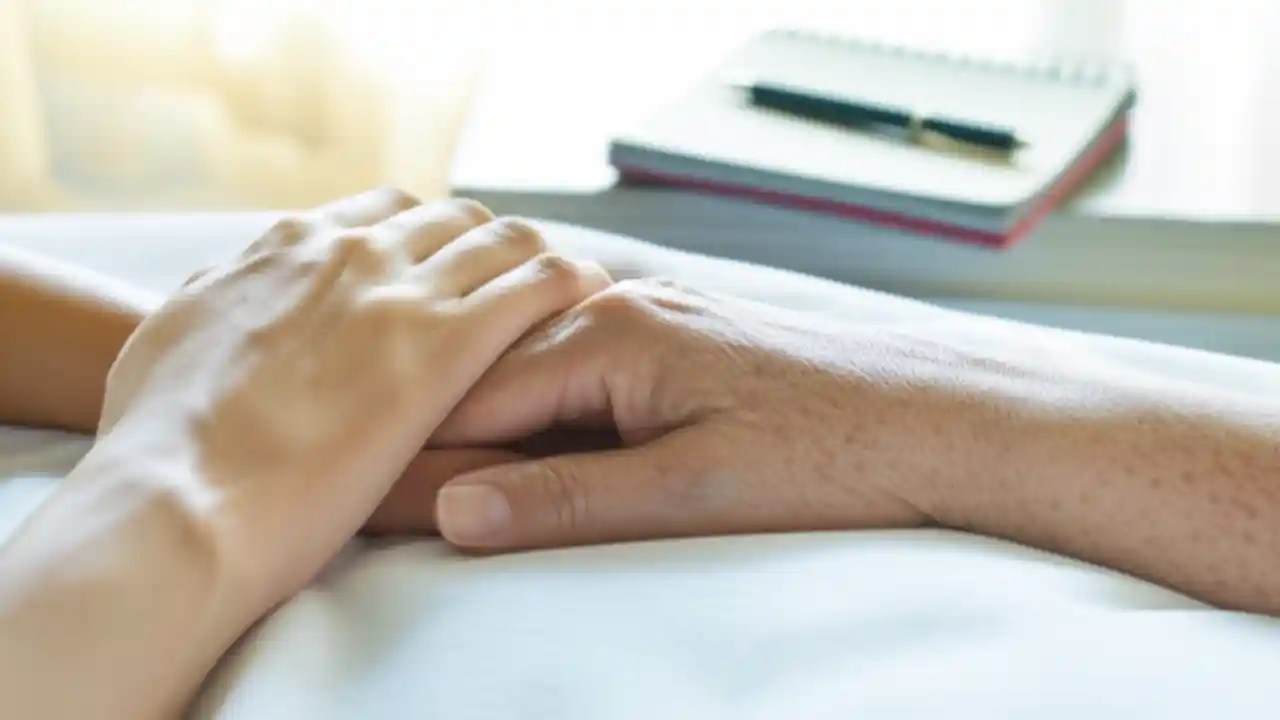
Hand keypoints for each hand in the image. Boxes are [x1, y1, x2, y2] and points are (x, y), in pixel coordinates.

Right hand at [97, 188, 608, 605]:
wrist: (179, 501)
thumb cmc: (160, 443)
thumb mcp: (173, 339)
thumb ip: (223, 302)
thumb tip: (236, 290)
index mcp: (292, 247)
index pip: (387, 213)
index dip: (426, 238)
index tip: (448, 266)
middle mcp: (355, 252)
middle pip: (454, 218)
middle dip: (489, 245)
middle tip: (516, 284)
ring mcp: (405, 293)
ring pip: (506, 239)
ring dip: (538, 257)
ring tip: (570, 289)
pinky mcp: (449, 345)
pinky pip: (542, 283)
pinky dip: (572, 282)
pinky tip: (593, 300)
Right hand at [430, 278, 999, 548]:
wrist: (939, 418)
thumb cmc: (832, 453)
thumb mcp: (691, 493)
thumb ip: (567, 501)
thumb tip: (456, 512)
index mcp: (612, 336)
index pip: (470, 396)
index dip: (411, 457)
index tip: (356, 502)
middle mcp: (622, 311)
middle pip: (491, 382)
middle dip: (439, 446)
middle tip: (377, 506)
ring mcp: (653, 324)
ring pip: (535, 382)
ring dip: (491, 437)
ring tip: (437, 493)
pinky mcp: (680, 348)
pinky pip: (584, 383)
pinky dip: (546, 425)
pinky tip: (531, 459)